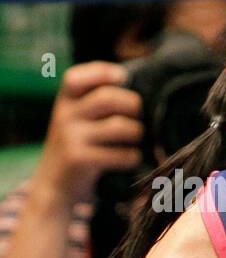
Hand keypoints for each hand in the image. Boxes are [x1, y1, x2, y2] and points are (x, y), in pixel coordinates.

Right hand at [30, 62, 142, 208]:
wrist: (55, 185)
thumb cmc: (78, 147)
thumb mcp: (76, 120)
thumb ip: (95, 102)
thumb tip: (132, 82)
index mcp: (64, 102)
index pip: (76, 77)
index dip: (101, 72)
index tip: (122, 77)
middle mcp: (64, 115)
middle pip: (108, 98)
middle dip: (132, 106)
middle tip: (137, 117)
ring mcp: (70, 137)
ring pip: (120, 127)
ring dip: (136, 134)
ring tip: (135, 140)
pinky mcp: (80, 159)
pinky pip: (121, 154)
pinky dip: (132, 157)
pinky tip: (129, 159)